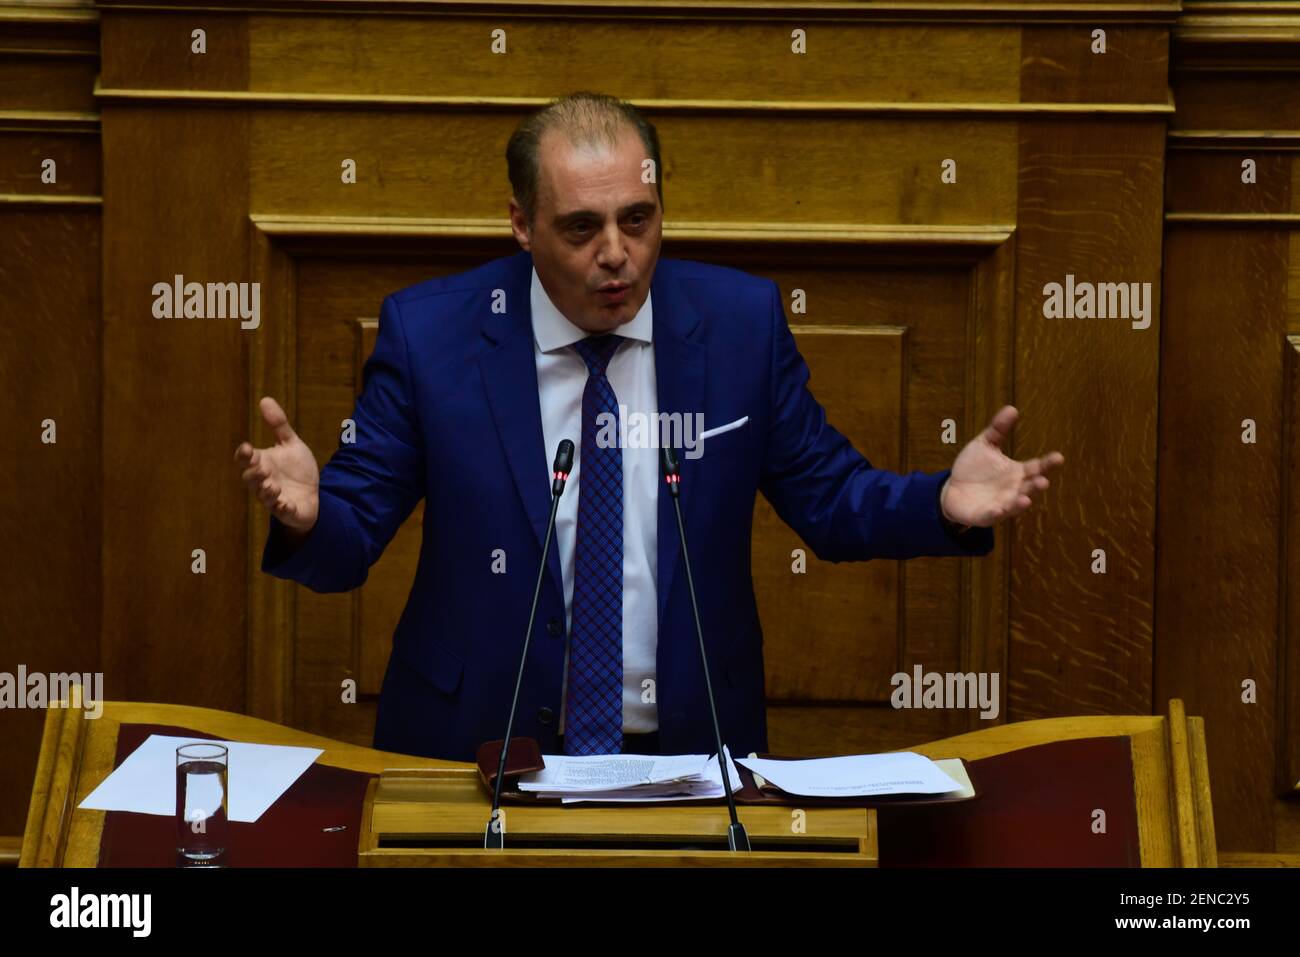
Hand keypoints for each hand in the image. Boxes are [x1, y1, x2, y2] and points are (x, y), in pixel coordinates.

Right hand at [234, 397, 319, 533]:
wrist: (313, 494)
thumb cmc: (297, 470)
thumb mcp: (291, 444)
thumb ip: (278, 425)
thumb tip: (265, 399)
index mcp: (262, 464)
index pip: (245, 459)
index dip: (244, 454)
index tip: (248, 448)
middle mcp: (264, 482)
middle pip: (250, 479)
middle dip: (254, 474)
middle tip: (262, 468)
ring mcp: (274, 498)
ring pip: (263, 497)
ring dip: (266, 491)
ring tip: (272, 485)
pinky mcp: (287, 511)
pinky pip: (282, 511)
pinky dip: (282, 508)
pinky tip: (285, 504)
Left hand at [940, 405, 1063, 527]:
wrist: (953, 489)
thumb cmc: (973, 467)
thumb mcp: (985, 444)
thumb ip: (998, 429)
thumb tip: (1012, 408)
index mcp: (1018, 472)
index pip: (1037, 467)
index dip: (1048, 463)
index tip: (1059, 457)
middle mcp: (1014, 489)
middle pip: (1030, 488)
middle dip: (1037, 486)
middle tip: (1043, 481)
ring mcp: (1002, 504)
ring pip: (1015, 505)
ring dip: (1021, 503)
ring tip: (1027, 499)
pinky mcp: (986, 515)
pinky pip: (993, 515)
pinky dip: (996, 513)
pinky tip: (999, 509)